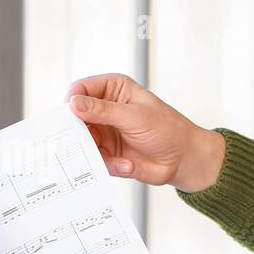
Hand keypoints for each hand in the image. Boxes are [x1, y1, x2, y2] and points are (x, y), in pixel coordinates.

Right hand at [63, 73, 226, 192]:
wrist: (185, 159)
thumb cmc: (167, 130)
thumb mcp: (134, 116)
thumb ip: (103, 110)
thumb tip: (74, 103)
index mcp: (114, 89)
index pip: (82, 88)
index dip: (72, 99)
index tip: (69, 112)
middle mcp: (106, 109)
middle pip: (76, 116)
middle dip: (76, 129)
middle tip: (81, 139)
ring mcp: (105, 132)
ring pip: (82, 140)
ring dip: (93, 150)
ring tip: (110, 156)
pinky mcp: (108, 153)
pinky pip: (95, 159)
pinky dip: (108, 164)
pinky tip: (127, 165)